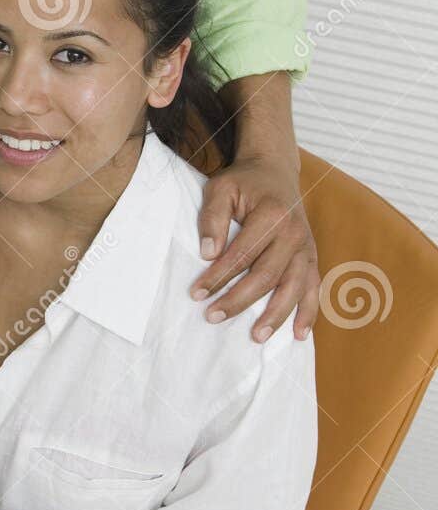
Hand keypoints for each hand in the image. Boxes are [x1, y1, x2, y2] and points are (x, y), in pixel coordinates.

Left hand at [194, 153, 319, 341]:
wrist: (275, 171)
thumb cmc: (243, 182)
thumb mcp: (220, 188)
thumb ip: (212, 217)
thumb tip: (208, 254)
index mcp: (272, 215)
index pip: (241, 254)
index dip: (218, 276)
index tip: (196, 294)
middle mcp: (294, 233)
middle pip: (266, 276)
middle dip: (238, 300)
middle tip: (212, 317)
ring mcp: (306, 247)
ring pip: (293, 287)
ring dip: (275, 315)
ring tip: (255, 337)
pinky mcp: (311, 257)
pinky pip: (313, 288)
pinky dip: (309, 312)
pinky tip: (298, 335)